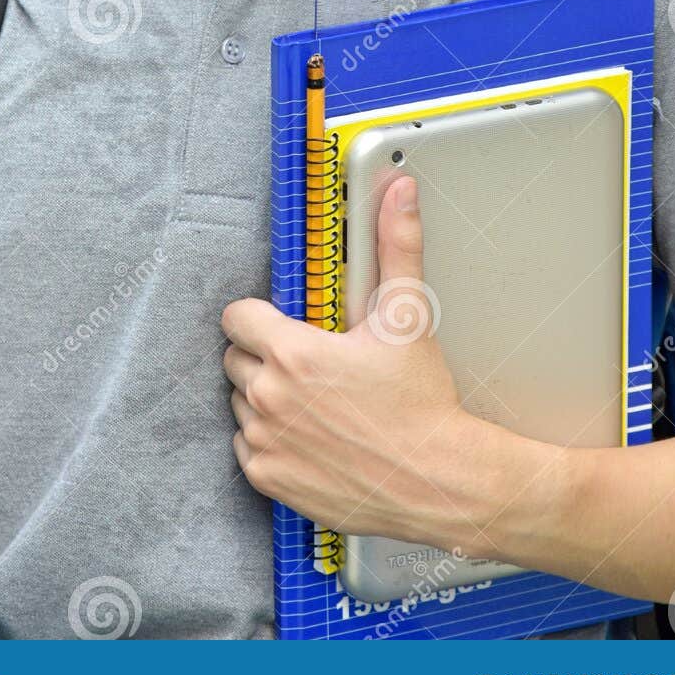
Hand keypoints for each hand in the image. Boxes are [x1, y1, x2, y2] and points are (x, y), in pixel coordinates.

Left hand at [222, 175, 504, 552]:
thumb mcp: (408, 317)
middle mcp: (268, 397)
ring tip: (315, 401)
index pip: (236, 317)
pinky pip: (247, 447)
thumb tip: (399, 193)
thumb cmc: (421, 403)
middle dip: (264, 355)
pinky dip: (270, 441)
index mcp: (291, 351)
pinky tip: (310, 435)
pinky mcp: (268, 479)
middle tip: (310, 364)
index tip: (286, 324)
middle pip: (236, 358)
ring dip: (266, 398)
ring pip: (241, 403)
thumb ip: (396, 246)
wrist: (438, 480)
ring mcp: (265, 441)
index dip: (260, 316)